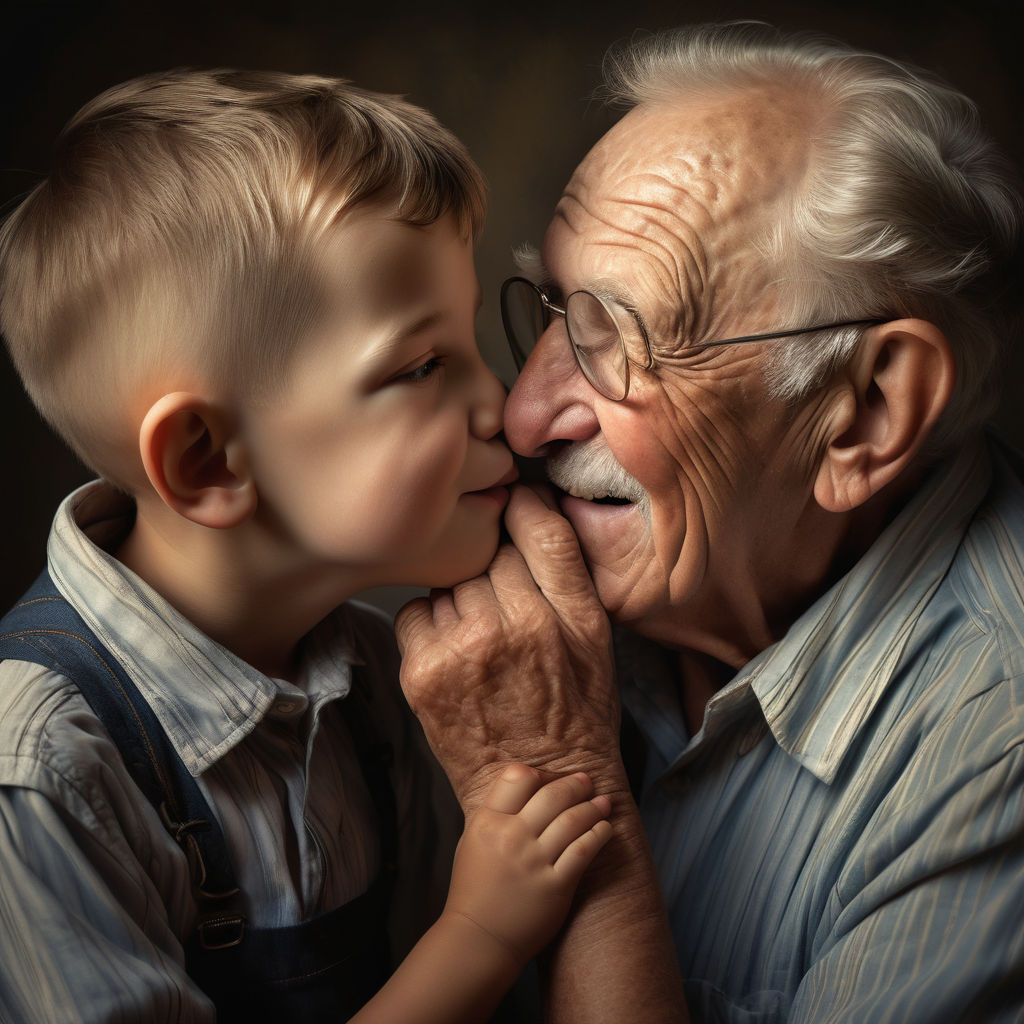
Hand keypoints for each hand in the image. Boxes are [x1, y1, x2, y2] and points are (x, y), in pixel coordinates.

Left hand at [396, 484, 620, 812]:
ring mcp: (464, 649)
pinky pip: (415, 611)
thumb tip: (527, 500)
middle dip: (492, 569)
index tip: (516, 508)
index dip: (523, 508)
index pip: (537, 526)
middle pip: (487, 553)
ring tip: (482, 636)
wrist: (536, 783)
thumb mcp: (595, 635)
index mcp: (568, 614)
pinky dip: (430, 623)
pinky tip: (455, 651)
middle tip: (505, 606)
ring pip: (450, 581)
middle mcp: (516, 627)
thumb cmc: (574, 707)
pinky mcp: (423, 673)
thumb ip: (566, 568)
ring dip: (461, 597)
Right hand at [442, 765, 612, 971]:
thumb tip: (525, 787)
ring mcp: (535, 862)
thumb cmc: (474, 889)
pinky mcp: (556, 886)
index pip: (517, 778)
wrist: (479, 939)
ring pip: (573, 820)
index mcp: (487, 823)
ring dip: (593, 807)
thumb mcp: (472, 842)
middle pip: (551, 795)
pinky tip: (605, 828)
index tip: (549, 778)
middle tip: (586, 781)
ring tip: (603, 802)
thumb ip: (495, 814)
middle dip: (575, 784)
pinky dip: (598, 834)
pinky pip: (583, 850)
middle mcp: (512, 837)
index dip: (537, 773)